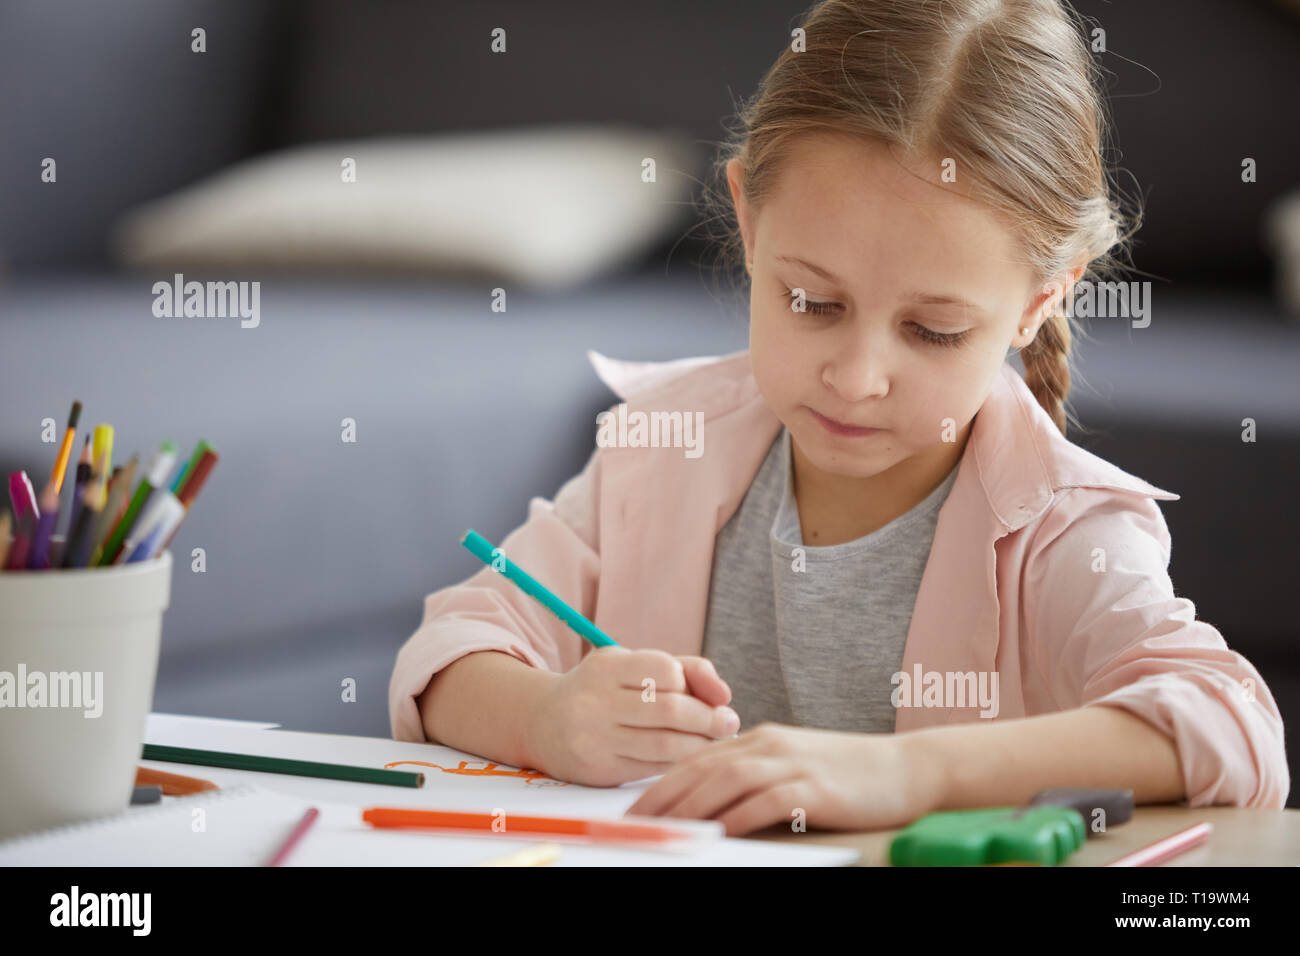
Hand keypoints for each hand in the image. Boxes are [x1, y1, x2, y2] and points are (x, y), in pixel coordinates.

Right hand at [524, 646, 740, 786]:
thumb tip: (724, 695)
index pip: (664, 669)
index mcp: (606, 667)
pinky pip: (652, 768)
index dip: (690, 682)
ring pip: (664, 745)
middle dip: (708, 718)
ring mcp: (594, 738)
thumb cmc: (602, 690)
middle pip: (669, 709)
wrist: (542, 723)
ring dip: (700, 744)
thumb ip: (684, 669)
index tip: (703, 694)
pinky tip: (689, 757)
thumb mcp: (632, 666)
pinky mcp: (599, 770)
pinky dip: (679, 763)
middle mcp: (595, 701)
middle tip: (729, 723)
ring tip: (714, 740)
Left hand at [623, 722, 940, 835]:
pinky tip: (715, 835)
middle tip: (631, 825)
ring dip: (687, 807)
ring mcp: (791, 763)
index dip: (660, 783)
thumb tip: (715, 804)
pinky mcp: (813, 787)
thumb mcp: (796, 764)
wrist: (908, 768)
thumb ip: (757, 775)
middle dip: (661, 797)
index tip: (633, 809)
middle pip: (701, 767)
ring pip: (724, 780)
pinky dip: (735, 817)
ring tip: (661, 830)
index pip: (697, 758)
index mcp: (760, 739)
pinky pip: (764, 802)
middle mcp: (769, 745)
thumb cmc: (851, 774)